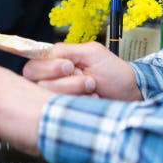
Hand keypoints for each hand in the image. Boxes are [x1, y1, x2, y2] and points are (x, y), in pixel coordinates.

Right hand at [23, 42, 142, 100]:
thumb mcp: (91, 53)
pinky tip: (92, 99)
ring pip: (49, 96)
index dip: (48, 67)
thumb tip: (46, 53)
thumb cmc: (113, 72)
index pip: (33, 64)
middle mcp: (52, 80)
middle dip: (65, 81)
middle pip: (37, 82)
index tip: (68, 66)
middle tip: (87, 79)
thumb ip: (65, 50)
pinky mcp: (65, 112)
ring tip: (93, 87)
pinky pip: (60, 110)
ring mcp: (58, 98)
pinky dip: (79, 102)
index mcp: (56, 62)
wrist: (129, 93)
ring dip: (75, 90)